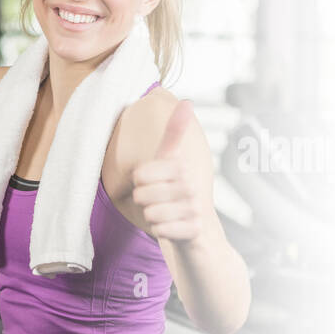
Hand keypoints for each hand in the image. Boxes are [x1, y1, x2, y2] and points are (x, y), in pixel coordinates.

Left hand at [131, 100, 207, 245]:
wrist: (196, 233)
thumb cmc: (175, 194)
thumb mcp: (171, 162)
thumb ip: (175, 134)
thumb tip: (188, 100)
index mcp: (181, 168)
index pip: (140, 174)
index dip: (138, 182)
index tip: (150, 183)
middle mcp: (191, 186)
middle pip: (142, 194)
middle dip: (143, 201)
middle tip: (156, 202)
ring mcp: (194, 209)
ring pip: (150, 213)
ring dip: (151, 217)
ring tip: (163, 215)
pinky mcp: (194, 230)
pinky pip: (161, 230)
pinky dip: (160, 231)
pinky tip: (170, 228)